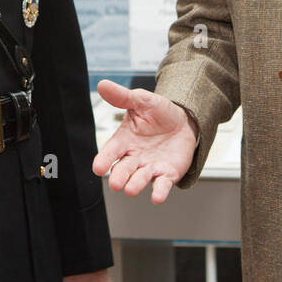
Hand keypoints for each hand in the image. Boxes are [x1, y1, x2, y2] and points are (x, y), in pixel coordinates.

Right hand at [92, 79, 197, 203]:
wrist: (183, 121)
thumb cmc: (158, 113)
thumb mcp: (141, 101)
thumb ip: (122, 97)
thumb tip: (102, 84)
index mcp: (124, 140)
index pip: (111, 151)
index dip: (104, 159)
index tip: (98, 168)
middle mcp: (134, 157)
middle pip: (123, 169)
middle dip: (119, 176)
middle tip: (116, 182)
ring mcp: (150, 167)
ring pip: (140, 179)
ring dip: (136, 184)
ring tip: (131, 189)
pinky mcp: (166, 174)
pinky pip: (161, 185)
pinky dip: (159, 192)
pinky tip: (157, 197)